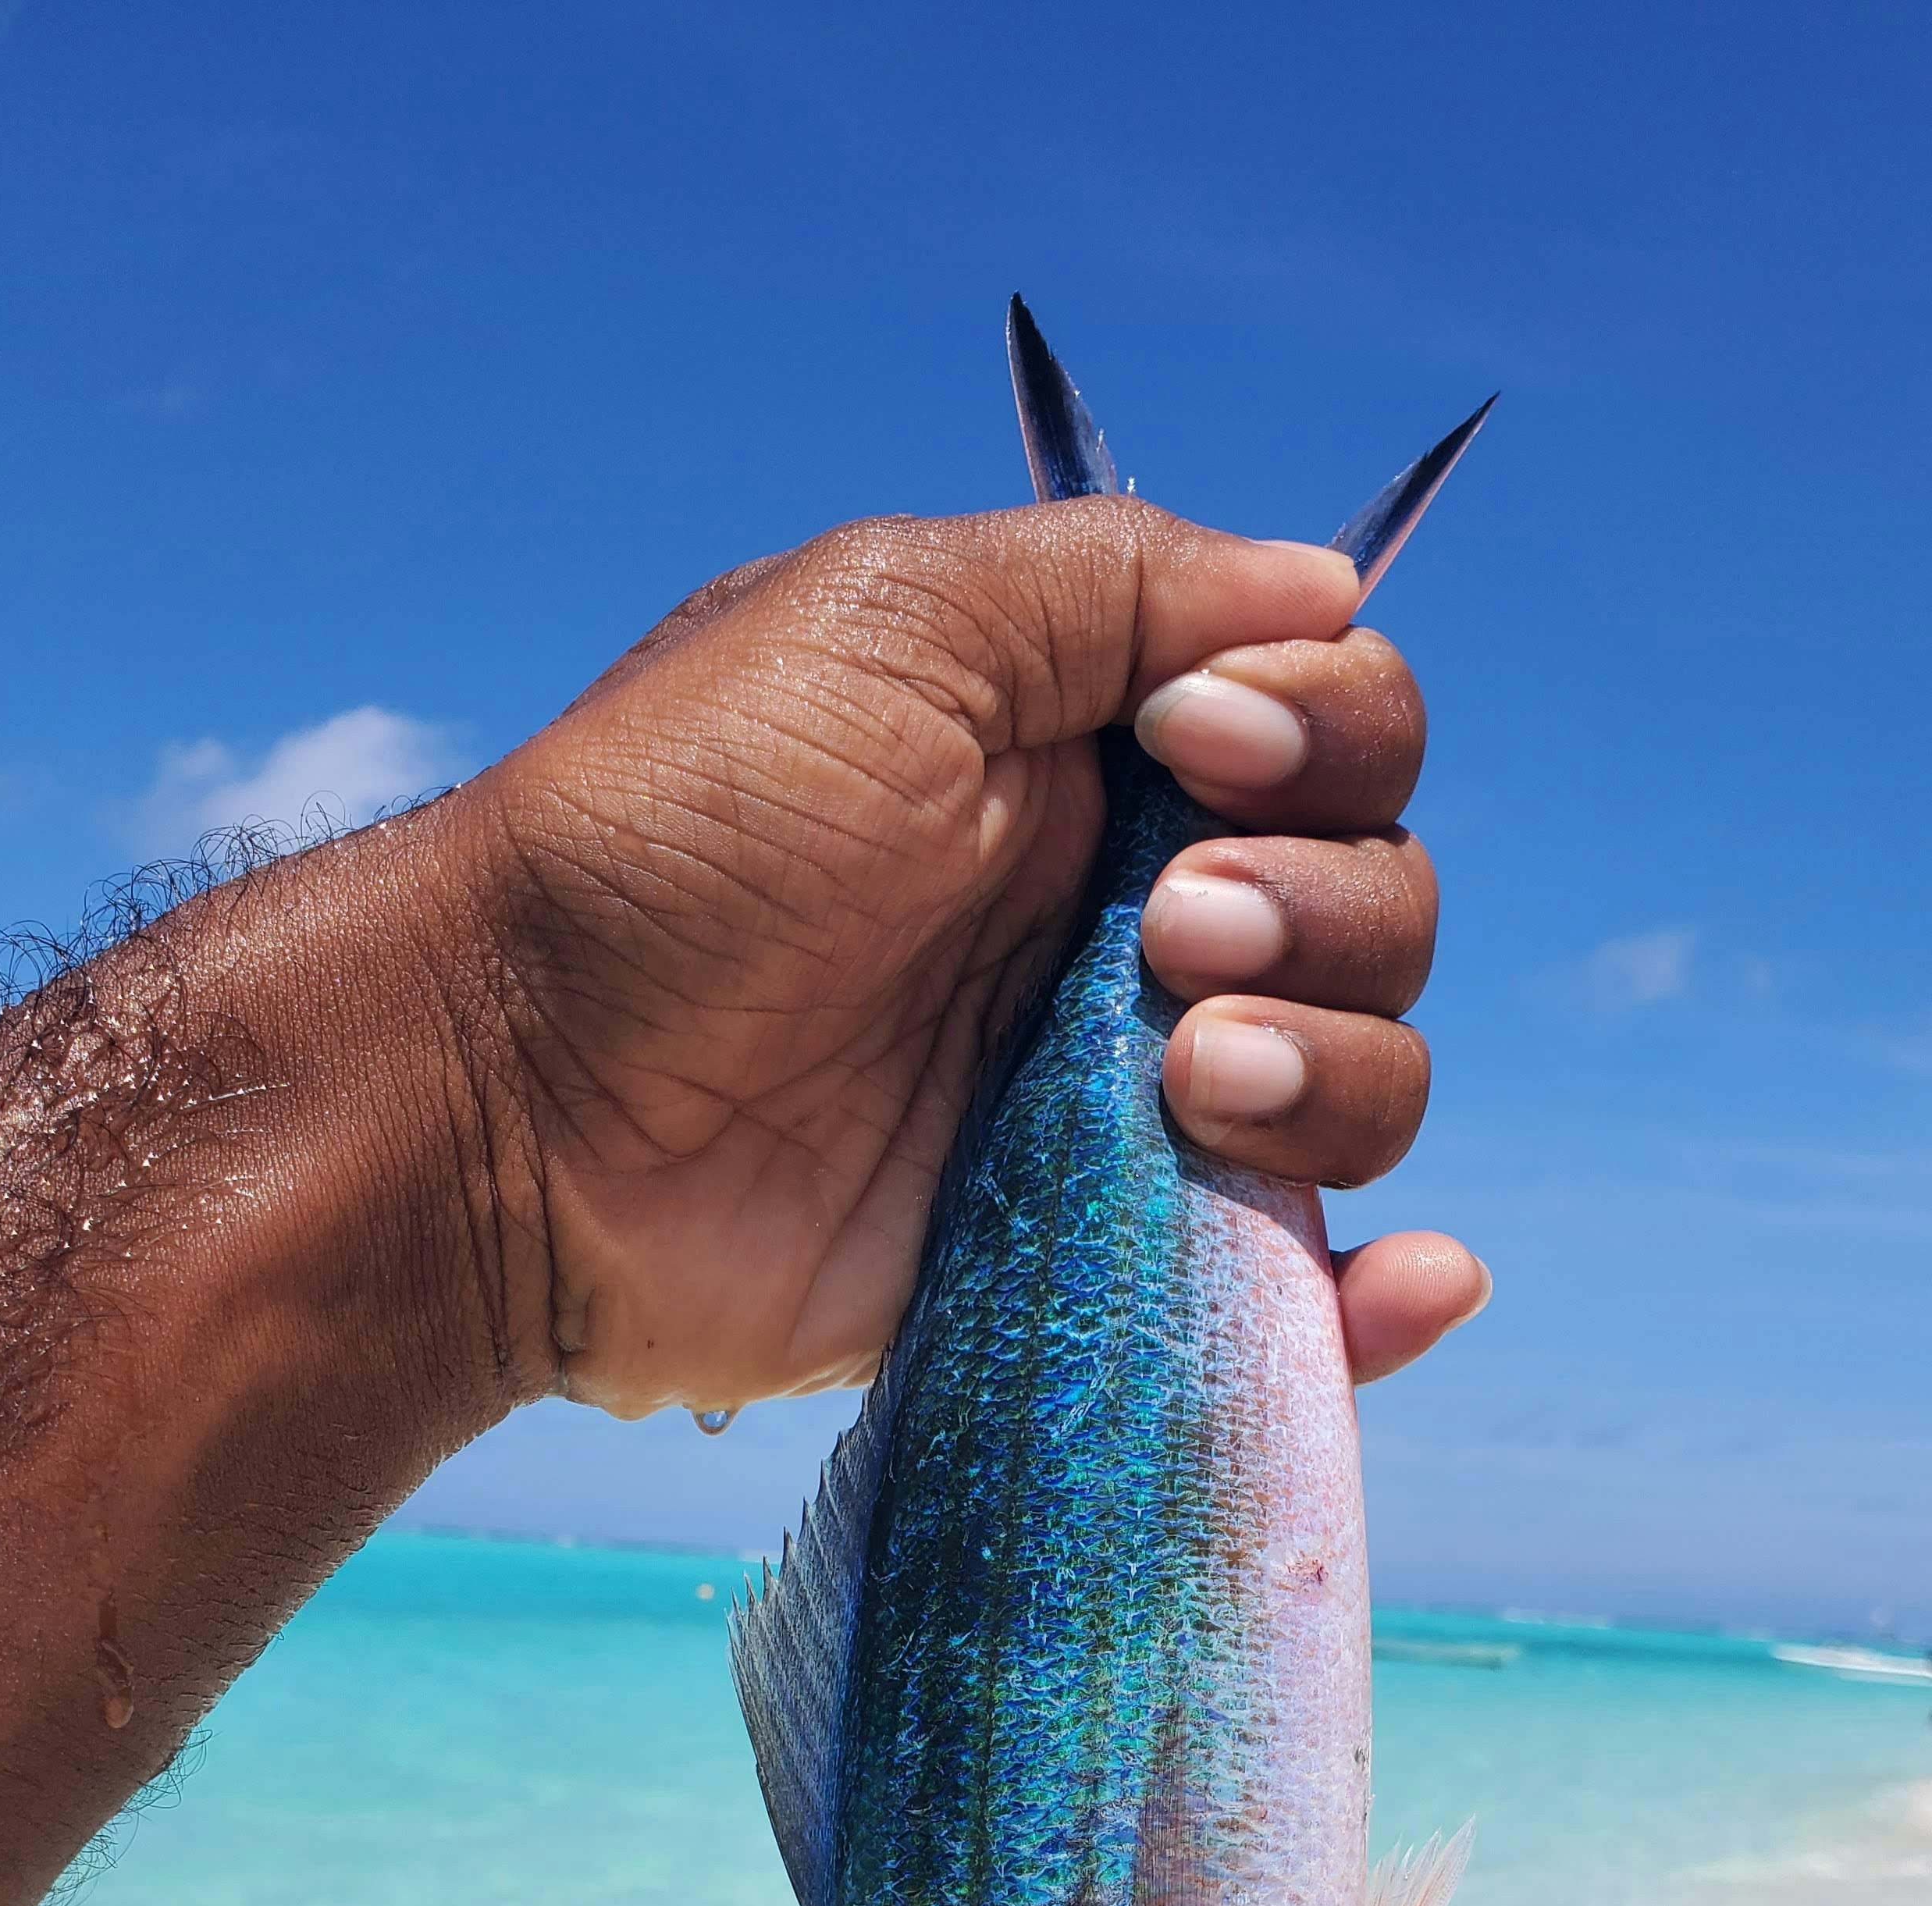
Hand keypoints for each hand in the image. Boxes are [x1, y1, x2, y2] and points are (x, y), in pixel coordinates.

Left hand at [447, 502, 1487, 1418]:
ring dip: (1340, 1074)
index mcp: (1093, 760)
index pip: (1341, 736)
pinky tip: (1412, 1278)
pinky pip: (1289, 1289)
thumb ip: (1119, 585)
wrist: (519, 1101)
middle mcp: (1125, 927)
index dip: (1327, 740)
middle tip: (1164, 940)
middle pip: (1382, 911)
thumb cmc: (679, 835)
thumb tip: (1327, 594)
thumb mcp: (890, 619)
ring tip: (1182, 1079)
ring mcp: (1112, 1105)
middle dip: (1329, 913)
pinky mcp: (1083, 1264)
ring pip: (1364, 1088)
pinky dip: (1379, 1295)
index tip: (1195, 752)